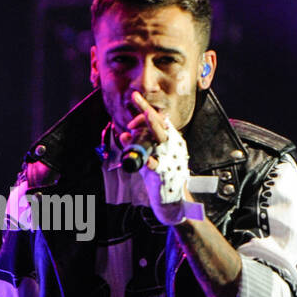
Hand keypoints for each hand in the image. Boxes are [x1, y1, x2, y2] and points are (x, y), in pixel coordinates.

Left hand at [124, 91, 196, 224]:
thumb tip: (124, 133)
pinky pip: (156, 165)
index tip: (133, 100)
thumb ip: (137, 145)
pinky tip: (145, 159)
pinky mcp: (165, 174)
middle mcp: (172, 147)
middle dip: (146, 111)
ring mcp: (169, 159)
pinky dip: (149, 162)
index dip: (144, 109)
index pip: (158, 119)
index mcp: (170, 140)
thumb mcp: (148, 157)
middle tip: (136, 96)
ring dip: (152, 128)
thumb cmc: (161, 177)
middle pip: (159, 125)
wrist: (173, 200)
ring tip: (145, 116)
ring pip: (160, 140)